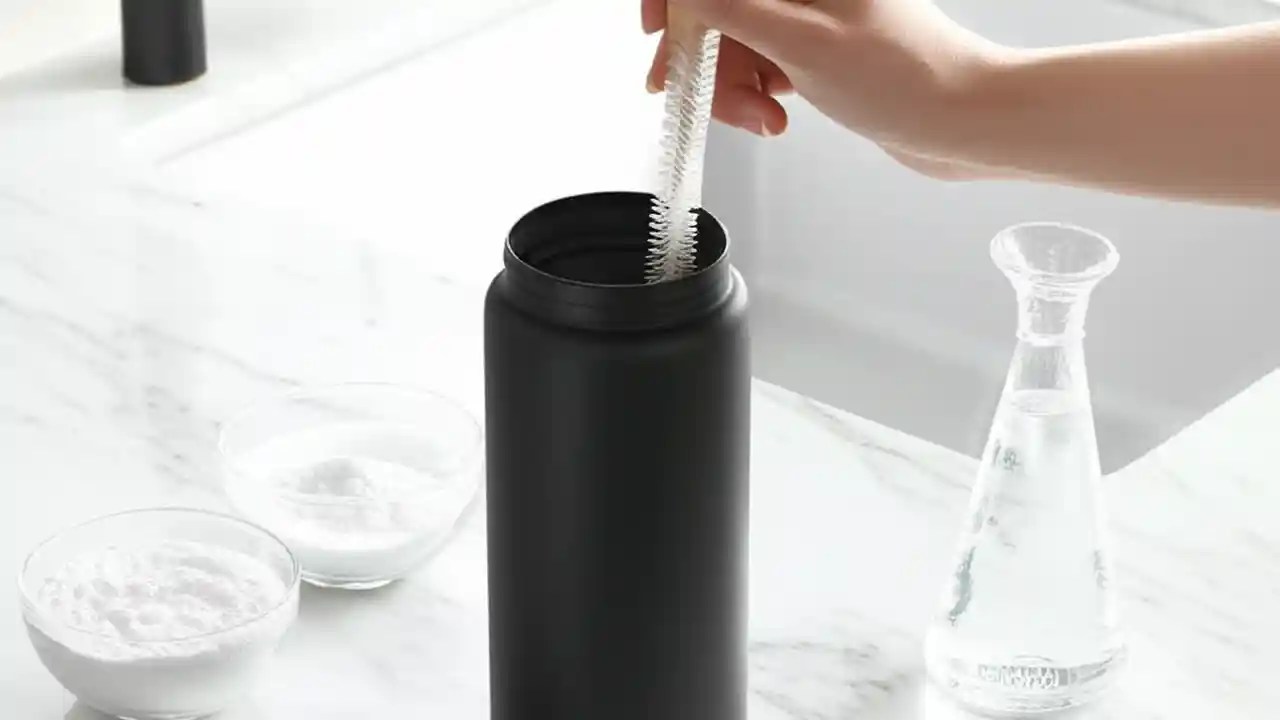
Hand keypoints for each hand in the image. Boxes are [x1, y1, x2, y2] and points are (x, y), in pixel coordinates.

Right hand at [642, 0, 1009, 160]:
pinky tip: (776, 112)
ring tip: (761, 115)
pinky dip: (757, 90)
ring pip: (736, 38)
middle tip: (695, 94)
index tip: (660, 32)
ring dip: (733, 85)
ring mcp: (812, 9)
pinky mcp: (818, 42)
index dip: (676, 1)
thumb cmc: (905, 78)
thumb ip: (727, 4)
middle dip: (705, 56)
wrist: (963, 121)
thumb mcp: (798, 40)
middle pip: (719, 6)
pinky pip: (761, 59)